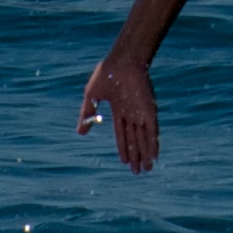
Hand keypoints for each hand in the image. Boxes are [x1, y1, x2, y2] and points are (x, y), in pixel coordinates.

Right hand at [79, 51, 158, 172]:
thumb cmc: (106, 74)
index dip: (123, 148)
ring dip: (145, 154)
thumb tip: (79, 133)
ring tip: (145, 169)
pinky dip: (153, 144)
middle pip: (134, 139)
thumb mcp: (92, 97)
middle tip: (137, 172)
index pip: (122, 134)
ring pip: (143, 138)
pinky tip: (154, 156)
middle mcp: (131, 113)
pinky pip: (152, 131)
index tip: (125, 162)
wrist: (122, 61)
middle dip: (135, 155)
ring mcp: (141, 112)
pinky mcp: (149, 110)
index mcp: (119, 109)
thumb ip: (87, 115)